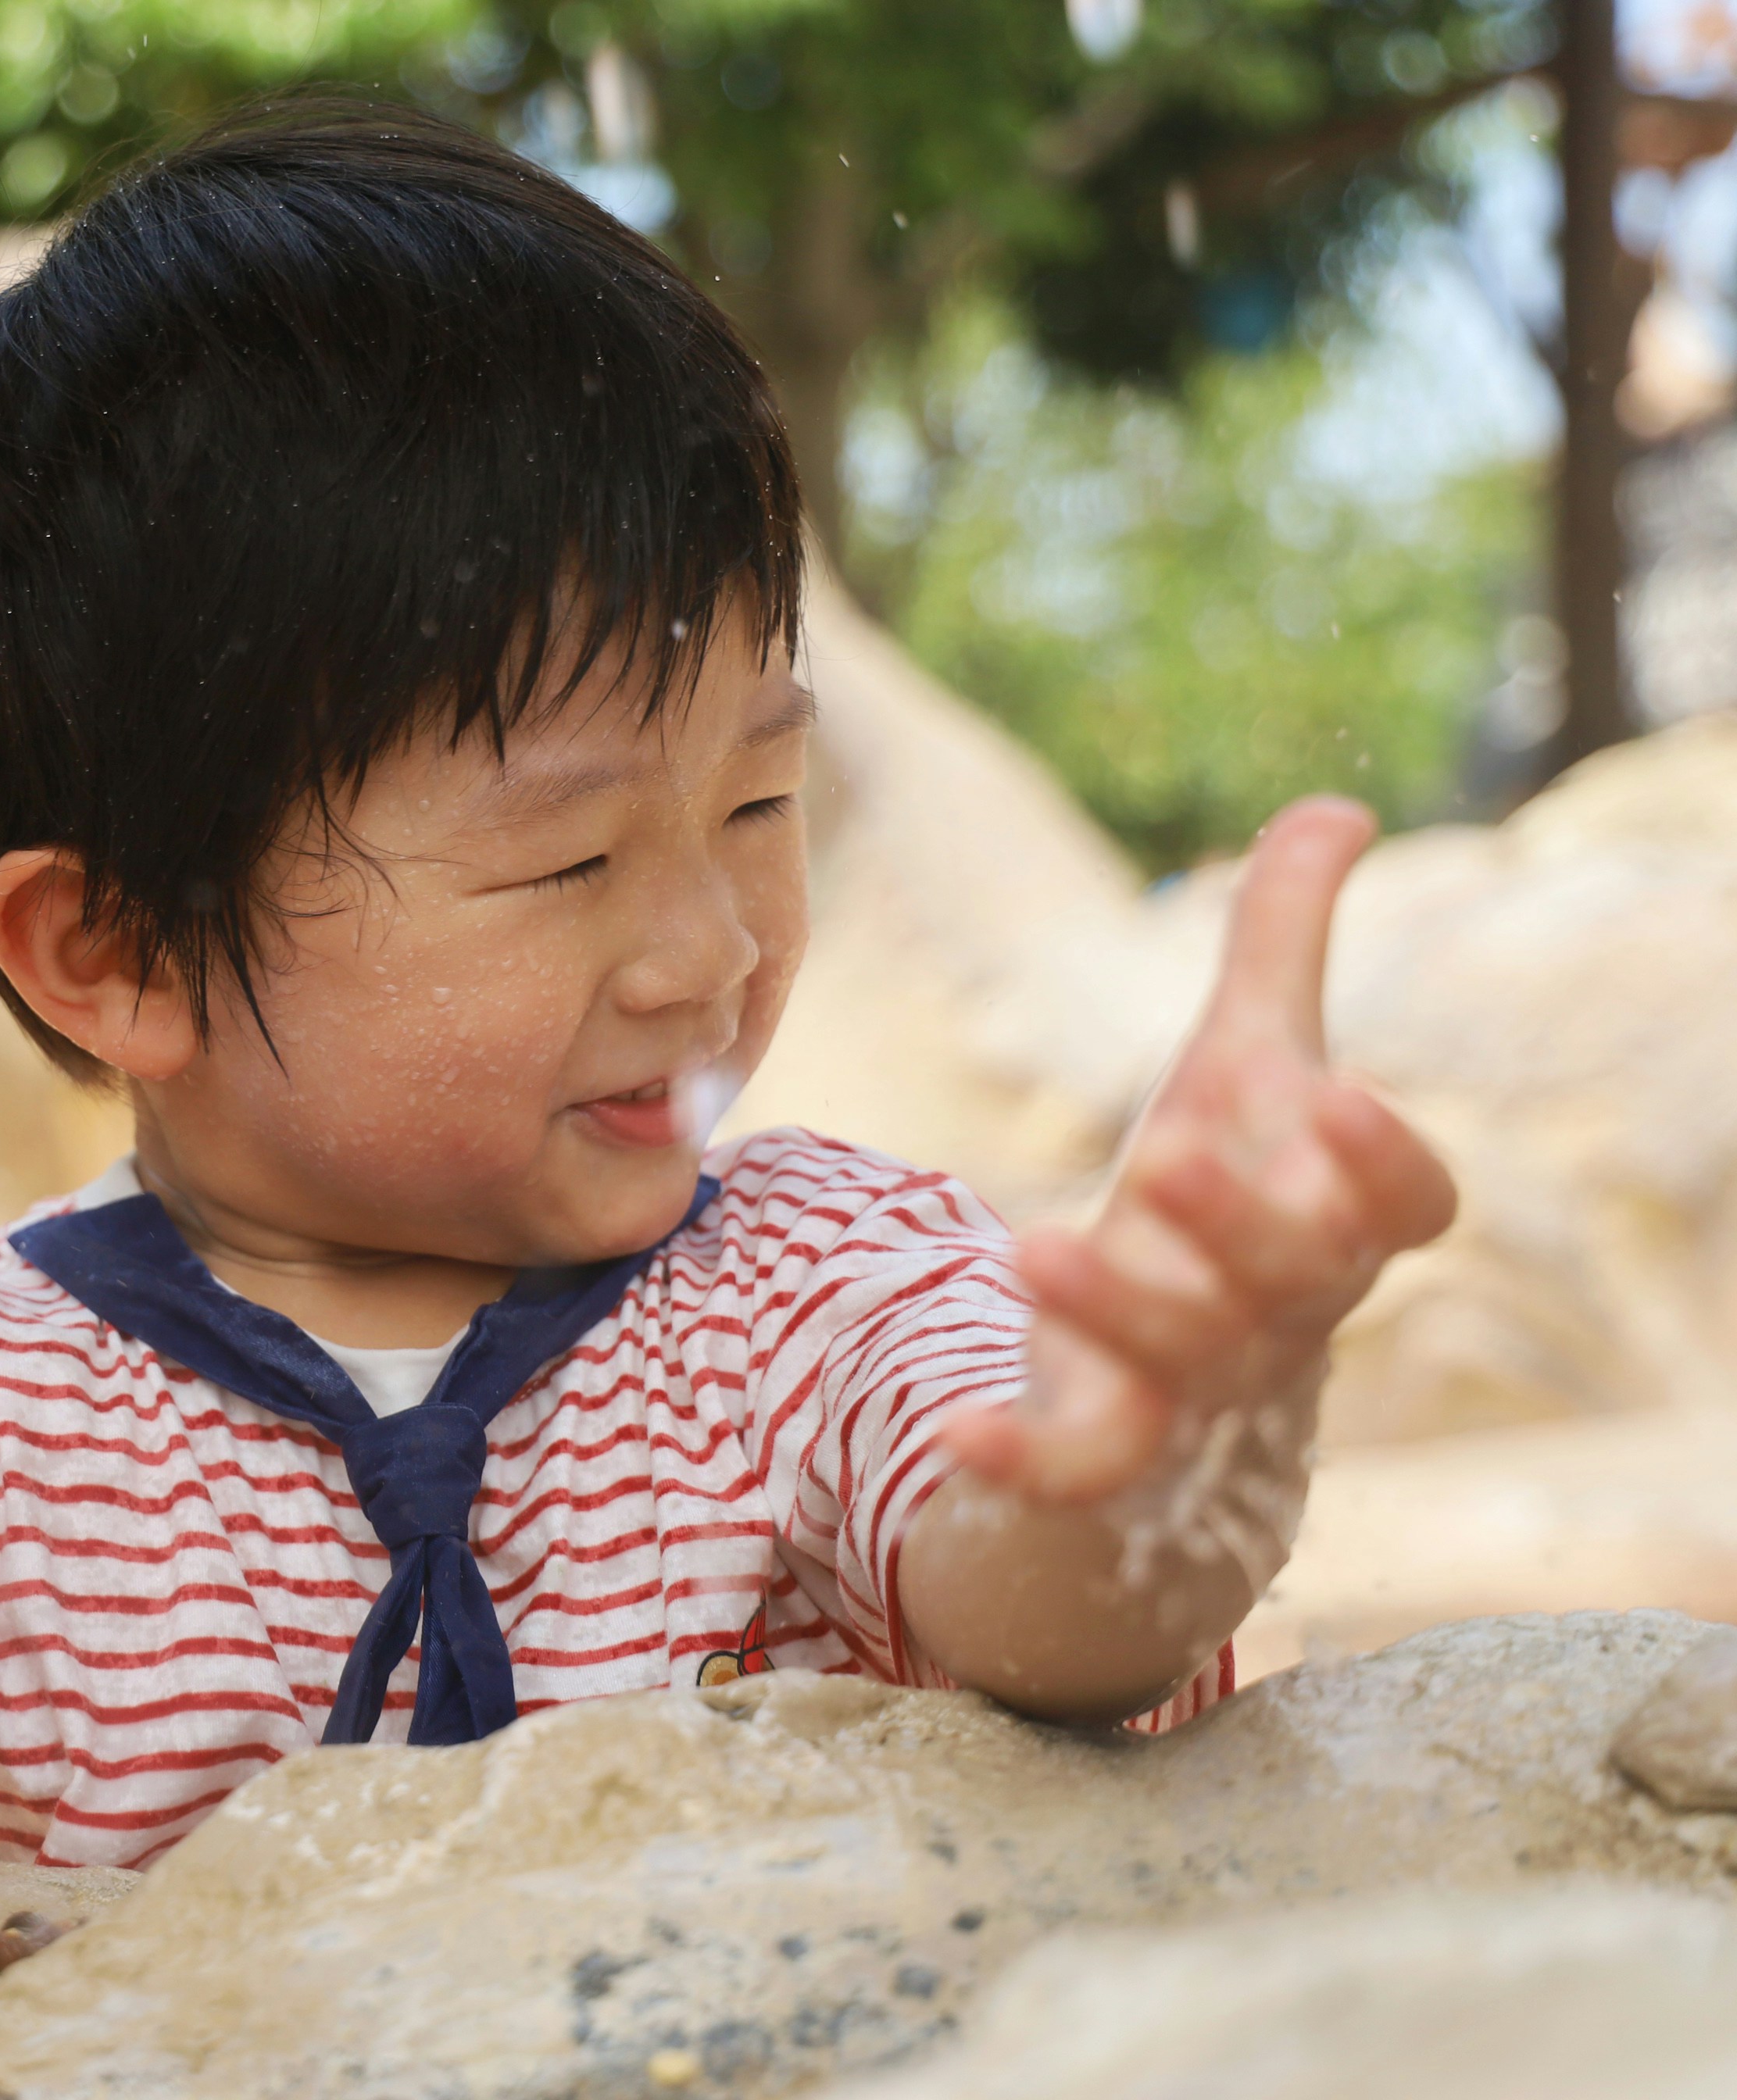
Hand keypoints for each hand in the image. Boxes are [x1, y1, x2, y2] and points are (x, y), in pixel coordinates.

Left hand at [944, 798, 1457, 1504]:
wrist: (1164, 1362)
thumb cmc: (1224, 1192)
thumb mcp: (1244, 1060)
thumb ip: (1282, 938)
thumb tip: (1337, 806)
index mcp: (1337, 1217)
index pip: (1406, 1204)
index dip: (1381, 1159)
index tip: (1332, 1092)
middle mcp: (1282, 1307)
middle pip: (1291, 1276)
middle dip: (1236, 1222)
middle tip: (1162, 1152)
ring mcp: (1199, 1383)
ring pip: (1180, 1362)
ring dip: (1114, 1308)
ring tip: (1030, 1244)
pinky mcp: (1111, 1444)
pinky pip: (1083, 1469)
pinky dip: (1026, 1460)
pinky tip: (960, 1429)